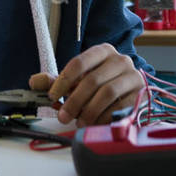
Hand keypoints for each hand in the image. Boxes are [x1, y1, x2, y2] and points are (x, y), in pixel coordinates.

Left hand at [28, 43, 142, 125]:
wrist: (130, 95)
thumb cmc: (99, 86)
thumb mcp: (76, 82)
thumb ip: (55, 82)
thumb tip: (34, 82)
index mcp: (102, 51)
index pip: (79, 62)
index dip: (63, 81)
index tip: (52, 96)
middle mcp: (121, 60)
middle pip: (92, 80)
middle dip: (74, 101)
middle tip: (63, 116)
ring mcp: (134, 76)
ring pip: (107, 93)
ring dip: (89, 111)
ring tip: (79, 122)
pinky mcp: (142, 94)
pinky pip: (121, 106)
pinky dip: (105, 117)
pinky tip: (96, 123)